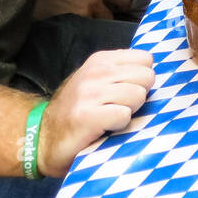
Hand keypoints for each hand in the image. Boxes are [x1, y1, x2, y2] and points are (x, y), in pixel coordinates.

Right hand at [38, 49, 154, 176]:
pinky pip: (124, 115)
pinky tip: (105, 128)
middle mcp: (95, 72)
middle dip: (139, 95)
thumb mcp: (98, 82)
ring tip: (111, 118)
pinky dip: (120, 126)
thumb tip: (155, 73)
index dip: (142, 79)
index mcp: (101, 60)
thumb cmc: (78, 110)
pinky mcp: (87, 116)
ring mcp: (89, 93)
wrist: (42, 138)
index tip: (128, 91)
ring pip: (138, 95)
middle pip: (147, 77)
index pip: (146, 59)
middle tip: (119, 107)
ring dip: (130, 111)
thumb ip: (122, 73)